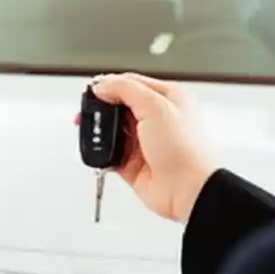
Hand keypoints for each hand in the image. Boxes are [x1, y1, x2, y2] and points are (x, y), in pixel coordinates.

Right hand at [90, 73, 216, 222]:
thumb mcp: (156, 107)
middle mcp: (156, 119)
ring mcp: (144, 142)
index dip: (110, 84)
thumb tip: (103, 85)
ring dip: (100, 130)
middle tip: (87, 112)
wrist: (187, 190)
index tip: (93, 90)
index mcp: (168, 98)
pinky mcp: (134, 163)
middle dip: (101, 108)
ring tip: (91, 131)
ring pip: (112, 130)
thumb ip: (126, 89)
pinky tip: (99, 150)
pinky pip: (110, 153)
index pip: (132, 83)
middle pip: (119, 106)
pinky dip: (102, 152)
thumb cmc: (185, 150)